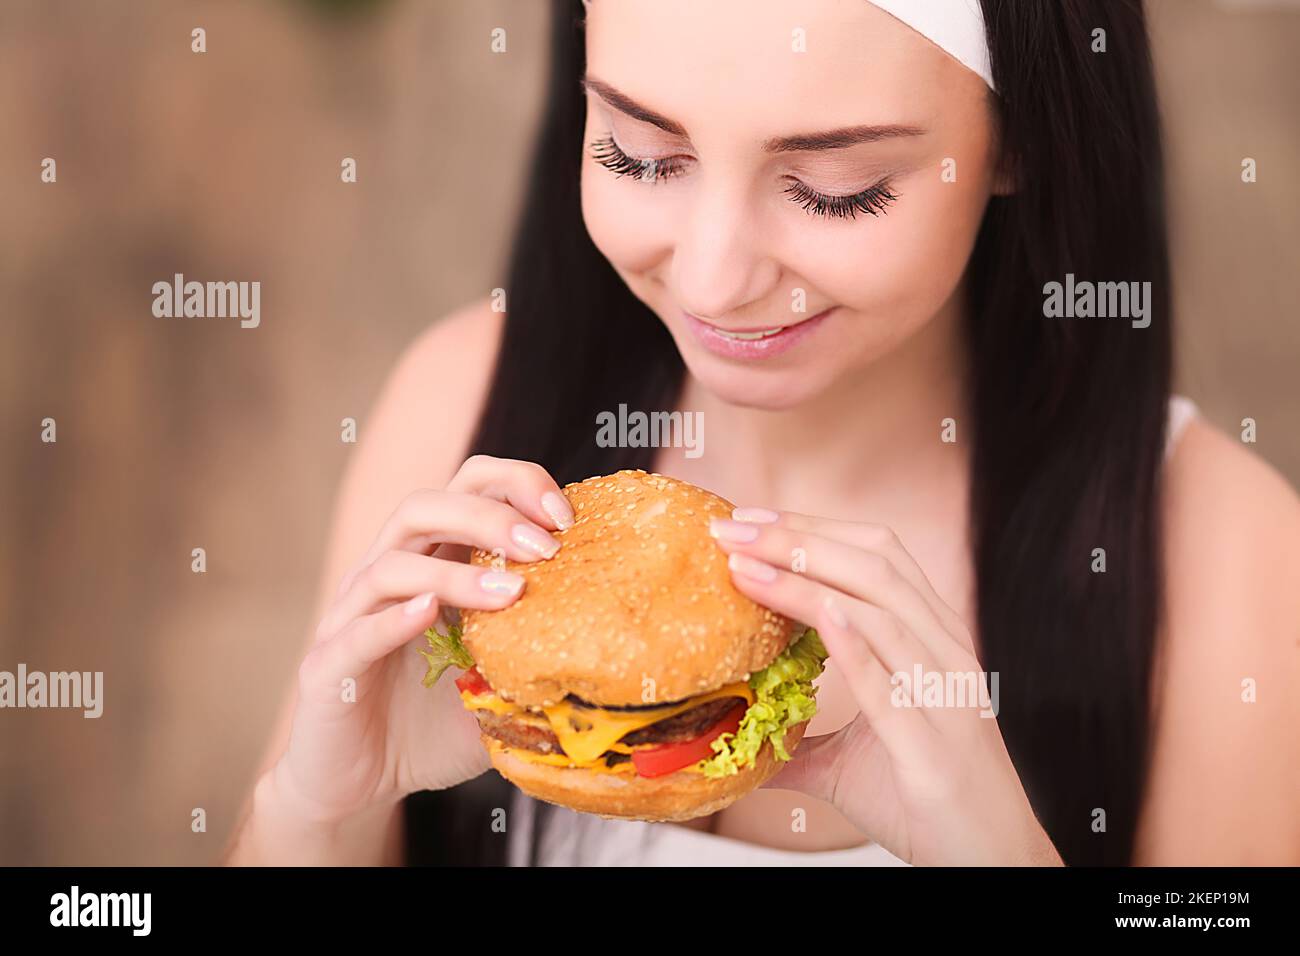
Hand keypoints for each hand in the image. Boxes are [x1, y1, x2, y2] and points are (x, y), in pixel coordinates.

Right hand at [274, 455, 573, 826]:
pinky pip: (357, 631)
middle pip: (425, 506)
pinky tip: (431, 615)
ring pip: (392, 564)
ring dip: (455, 571)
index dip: (515, 485)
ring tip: (511, 592)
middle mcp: (387, 575)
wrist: (359, 784)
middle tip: (546, 546)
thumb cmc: (432, 726)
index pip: (467, 488)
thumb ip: (543, 662)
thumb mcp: (501, 687)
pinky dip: (394, 619)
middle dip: (490, 515)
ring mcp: (351, 617)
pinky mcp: (327, 666)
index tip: (566, 516)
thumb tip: (617, 656)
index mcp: (432, 562)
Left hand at [710, 509, 1062, 865]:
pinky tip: (816, 612)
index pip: (877, 556)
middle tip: (732, 528)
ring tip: (744, 564)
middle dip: (798, 537)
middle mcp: (944, 653)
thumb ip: (797, 734)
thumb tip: (729, 732)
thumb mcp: (848, 757)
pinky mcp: (934, 745)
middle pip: (875, 566)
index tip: (749, 520)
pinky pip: (893, 680)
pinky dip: (854, 641)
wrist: (992, 863)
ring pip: (880, 609)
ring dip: (805, 577)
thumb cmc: (924, 800)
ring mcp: (944, 695)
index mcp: (932, 641)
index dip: (814, 527)